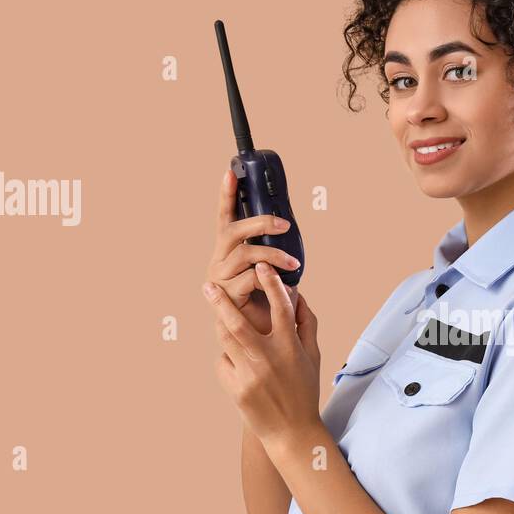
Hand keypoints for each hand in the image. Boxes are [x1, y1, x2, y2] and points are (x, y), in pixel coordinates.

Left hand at [205, 263, 322, 447]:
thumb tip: (297, 295)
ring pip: (226, 340)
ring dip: (220, 324)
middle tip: (208, 284)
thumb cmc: (304, 390)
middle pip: (239, 322)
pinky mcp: (235, 389)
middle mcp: (269, 359)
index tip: (261, 265)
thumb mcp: (312, 356)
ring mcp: (250, 375)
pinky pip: (224, 363)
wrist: (292, 432)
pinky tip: (239, 367)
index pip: (281, 308)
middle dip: (221, 301)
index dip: (271, 284)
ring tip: (217, 313)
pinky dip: (228, 358)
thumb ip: (306, 324)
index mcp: (290, 348)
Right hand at [206, 169, 301, 334]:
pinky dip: (269, 279)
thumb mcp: (274, 270)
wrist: (262, 341)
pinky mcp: (226, 298)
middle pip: (233, 231)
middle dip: (260, 223)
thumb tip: (289, 226)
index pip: (225, 216)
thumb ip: (274, 250)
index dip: (226, 194)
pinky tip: (281, 285)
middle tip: (285, 225)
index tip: (230, 171)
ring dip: (273, 256)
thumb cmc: (269, 303)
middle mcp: (218, 261)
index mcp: (227, 250)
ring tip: (294, 265)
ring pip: (245, 255)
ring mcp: (218, 280)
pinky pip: (249, 280)